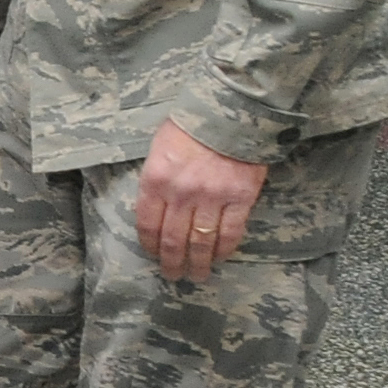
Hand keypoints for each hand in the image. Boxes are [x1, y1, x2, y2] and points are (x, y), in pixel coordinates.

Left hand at [132, 118, 267, 283]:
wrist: (231, 111)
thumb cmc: (191, 126)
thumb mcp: (159, 148)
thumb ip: (156, 179)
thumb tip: (155, 207)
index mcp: (155, 180)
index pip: (147, 224)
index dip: (149, 246)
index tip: (152, 257)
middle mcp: (181, 193)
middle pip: (172, 239)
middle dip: (171, 262)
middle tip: (173, 276)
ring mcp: (211, 198)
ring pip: (201, 242)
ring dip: (198, 263)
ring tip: (197, 276)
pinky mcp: (240, 198)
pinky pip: (230, 233)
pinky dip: (224, 249)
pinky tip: (220, 258)